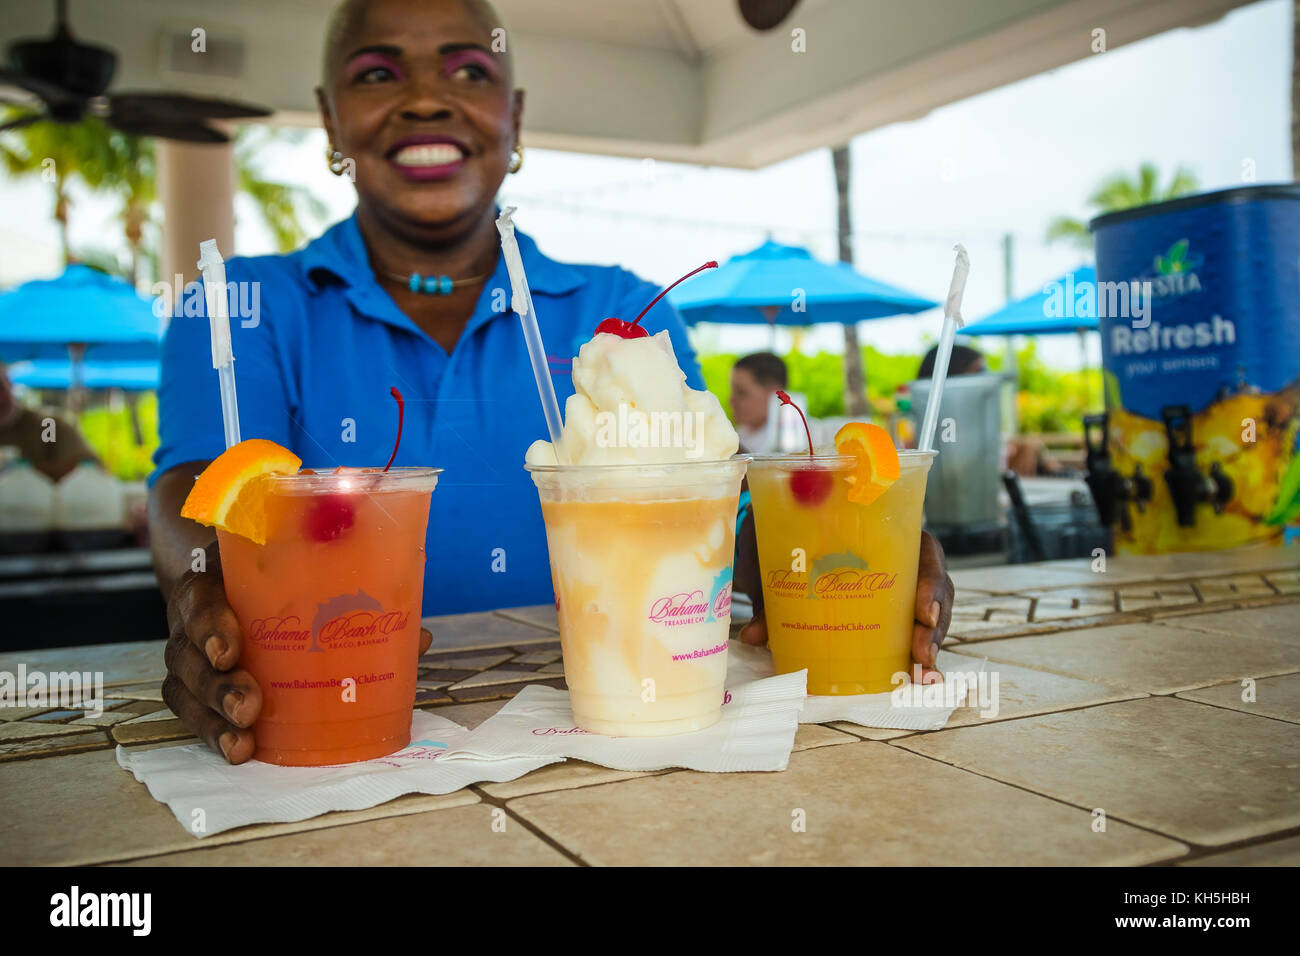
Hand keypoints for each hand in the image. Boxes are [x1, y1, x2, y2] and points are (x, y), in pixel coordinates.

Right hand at [162, 542, 433, 763]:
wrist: (236, 574)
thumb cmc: (279, 574)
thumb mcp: (307, 570)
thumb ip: (358, 596)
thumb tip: (418, 639)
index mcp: (219, 583)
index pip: (200, 600)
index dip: (209, 625)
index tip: (229, 650)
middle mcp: (195, 621)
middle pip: (188, 655)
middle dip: (216, 686)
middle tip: (250, 706)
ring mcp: (191, 656)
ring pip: (185, 690)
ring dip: (213, 719)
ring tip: (243, 742)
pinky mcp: (196, 686)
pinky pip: (193, 712)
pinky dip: (213, 732)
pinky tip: (239, 750)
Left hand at [737, 529, 953, 683]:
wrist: (768, 539)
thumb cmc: (778, 536)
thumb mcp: (772, 551)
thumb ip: (767, 585)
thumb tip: (754, 636)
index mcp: (878, 529)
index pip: (922, 548)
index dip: (931, 576)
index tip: (922, 608)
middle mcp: (895, 555)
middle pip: (933, 585)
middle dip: (935, 622)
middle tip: (922, 653)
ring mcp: (893, 584)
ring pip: (929, 610)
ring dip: (930, 640)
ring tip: (922, 670)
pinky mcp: (883, 609)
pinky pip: (909, 627)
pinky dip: (912, 652)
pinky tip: (914, 675)